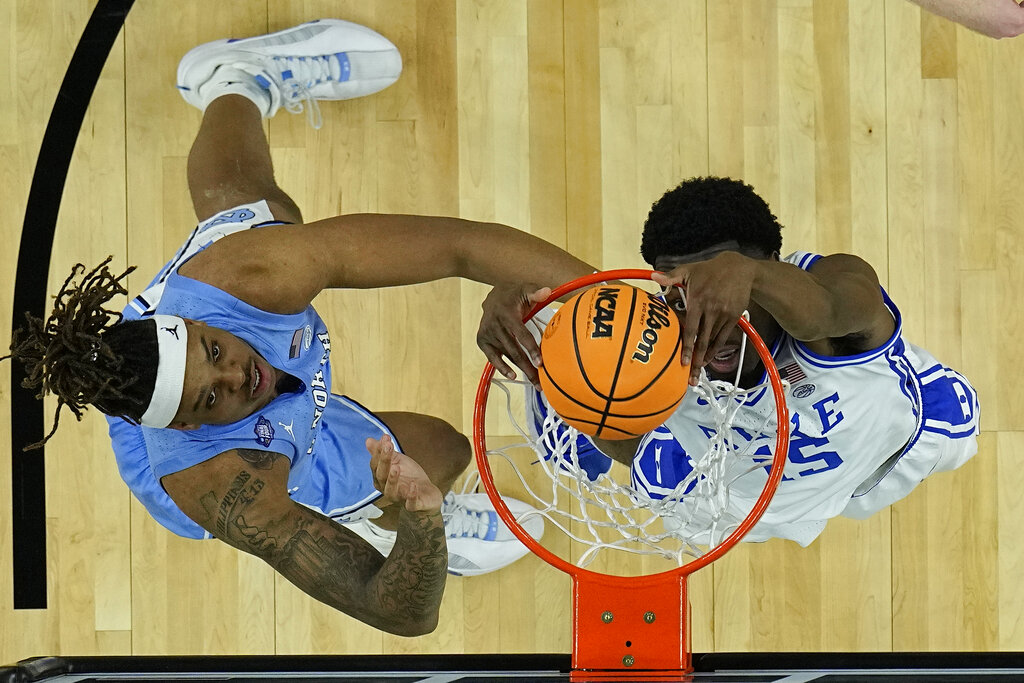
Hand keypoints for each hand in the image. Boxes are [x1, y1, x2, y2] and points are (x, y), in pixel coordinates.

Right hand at [367, 435, 442, 512]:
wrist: (426, 493)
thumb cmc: (409, 476)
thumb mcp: (398, 461)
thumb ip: (384, 453)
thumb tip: (368, 440)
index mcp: (381, 478)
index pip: (376, 465)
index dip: (379, 452)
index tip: (386, 438)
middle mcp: (387, 489)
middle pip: (381, 476)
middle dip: (384, 461)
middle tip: (388, 447)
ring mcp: (399, 498)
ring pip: (391, 491)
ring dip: (392, 480)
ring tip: (396, 468)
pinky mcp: (413, 505)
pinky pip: (410, 503)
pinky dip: (411, 495)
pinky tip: (413, 485)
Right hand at [476, 283, 551, 385]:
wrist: (493, 296)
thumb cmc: (514, 295)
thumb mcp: (525, 290)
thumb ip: (536, 292)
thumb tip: (547, 291)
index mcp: (506, 314)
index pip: (521, 334)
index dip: (531, 349)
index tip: (540, 362)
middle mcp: (495, 325)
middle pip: (514, 350)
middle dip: (528, 367)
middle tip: (540, 381)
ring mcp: (487, 334)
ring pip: (506, 356)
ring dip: (520, 370)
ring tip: (533, 381)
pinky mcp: (482, 341)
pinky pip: (492, 357)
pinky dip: (501, 367)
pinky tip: (512, 375)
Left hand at [651, 251, 758, 385]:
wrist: (740, 268)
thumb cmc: (710, 270)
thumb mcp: (689, 270)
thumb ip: (671, 276)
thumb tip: (654, 277)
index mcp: (698, 300)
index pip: (691, 328)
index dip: (687, 347)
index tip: (684, 362)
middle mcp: (711, 310)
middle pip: (702, 340)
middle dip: (697, 361)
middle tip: (691, 377)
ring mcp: (723, 315)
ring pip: (713, 342)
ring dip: (706, 358)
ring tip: (699, 373)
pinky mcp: (733, 318)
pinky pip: (723, 337)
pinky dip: (716, 349)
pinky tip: (709, 359)